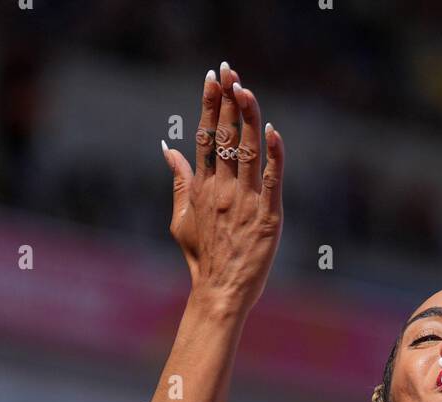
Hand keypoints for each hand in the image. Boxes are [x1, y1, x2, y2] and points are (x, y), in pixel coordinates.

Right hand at [161, 63, 284, 312]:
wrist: (219, 292)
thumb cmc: (202, 258)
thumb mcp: (182, 218)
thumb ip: (178, 181)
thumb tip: (167, 148)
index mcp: (202, 187)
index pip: (206, 136)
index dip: (210, 104)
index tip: (213, 77)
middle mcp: (222, 189)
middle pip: (226, 136)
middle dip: (228, 100)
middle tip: (229, 69)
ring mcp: (245, 202)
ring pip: (248, 151)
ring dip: (248, 117)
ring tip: (246, 88)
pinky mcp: (268, 218)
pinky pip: (273, 180)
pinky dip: (274, 155)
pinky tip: (273, 132)